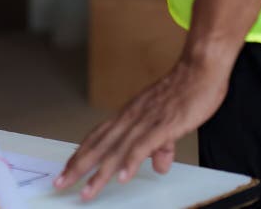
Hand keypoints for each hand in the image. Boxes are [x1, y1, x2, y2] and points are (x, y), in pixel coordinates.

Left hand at [55, 54, 230, 200]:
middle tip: (61, 184)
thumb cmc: (183, 91)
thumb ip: (160, 145)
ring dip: (100, 173)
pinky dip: (131, 161)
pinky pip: (144, 145)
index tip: (66, 170)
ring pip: (116, 150)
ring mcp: (145, 121)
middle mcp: (130, 118)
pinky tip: (122, 177)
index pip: (97, 138)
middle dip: (79, 167)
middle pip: (99, 146)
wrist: (199, 69)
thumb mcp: (167, 122)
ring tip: (87, 191)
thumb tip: (159, 165)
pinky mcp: (163, 124)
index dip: (80, 154)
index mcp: (128, 116)